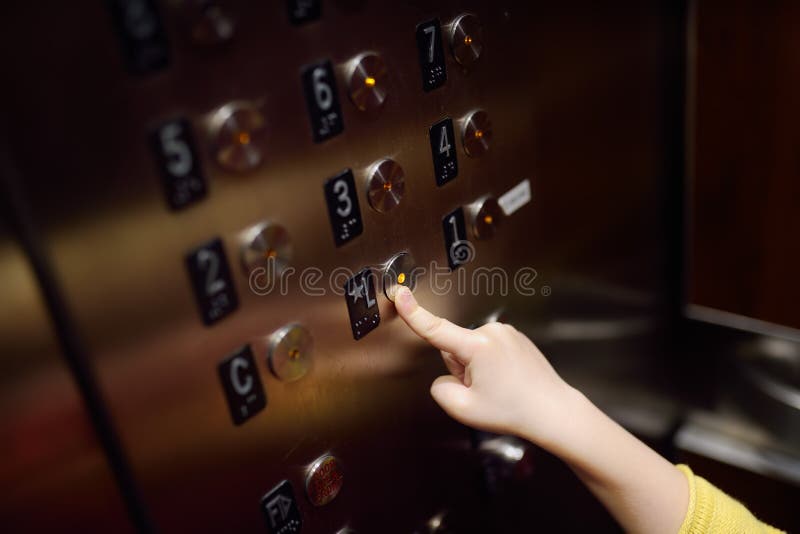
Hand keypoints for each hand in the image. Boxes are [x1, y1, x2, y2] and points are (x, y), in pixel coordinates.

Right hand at [394, 287, 580, 449]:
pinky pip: (488, 349)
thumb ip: (440, 389)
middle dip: (462, 370)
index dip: (413, 312)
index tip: (400, 294)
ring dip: (477, 368)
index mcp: (477, 346)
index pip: (435, 329)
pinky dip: (491, 365)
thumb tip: (445, 378)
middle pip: (454, 349)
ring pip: (471, 350)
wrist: (553, 411)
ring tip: (499, 386)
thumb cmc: (514, 410)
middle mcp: (492, 332)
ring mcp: (506, 333)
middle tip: (483, 390)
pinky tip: (506, 380)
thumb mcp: (463, 409)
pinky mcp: (515, 337)